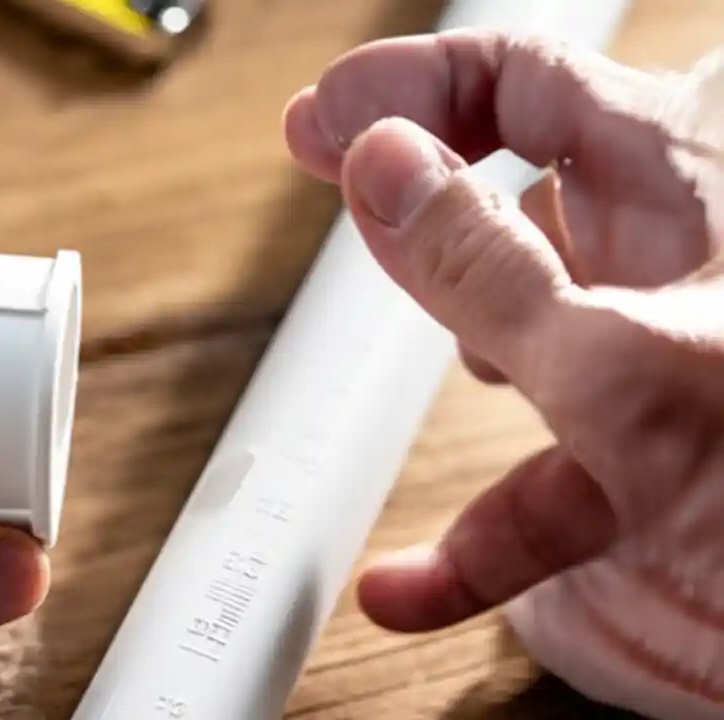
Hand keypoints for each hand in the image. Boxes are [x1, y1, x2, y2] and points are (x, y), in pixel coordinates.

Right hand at [284, 31, 723, 630]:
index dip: (413, 88)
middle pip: (514, 190)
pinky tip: (414, 580)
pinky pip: (537, 483)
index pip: (526, 84)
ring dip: (459, 347)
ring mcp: (657, 361)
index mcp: (688, 186)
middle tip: (332, 178)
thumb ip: (486, 271)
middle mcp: (673, 263)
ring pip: (524, 322)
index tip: (323, 122)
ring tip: (428, 374)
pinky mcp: (646, 463)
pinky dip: (471, 535)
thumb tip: (379, 167)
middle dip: (417, 191)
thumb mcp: (623, 369)